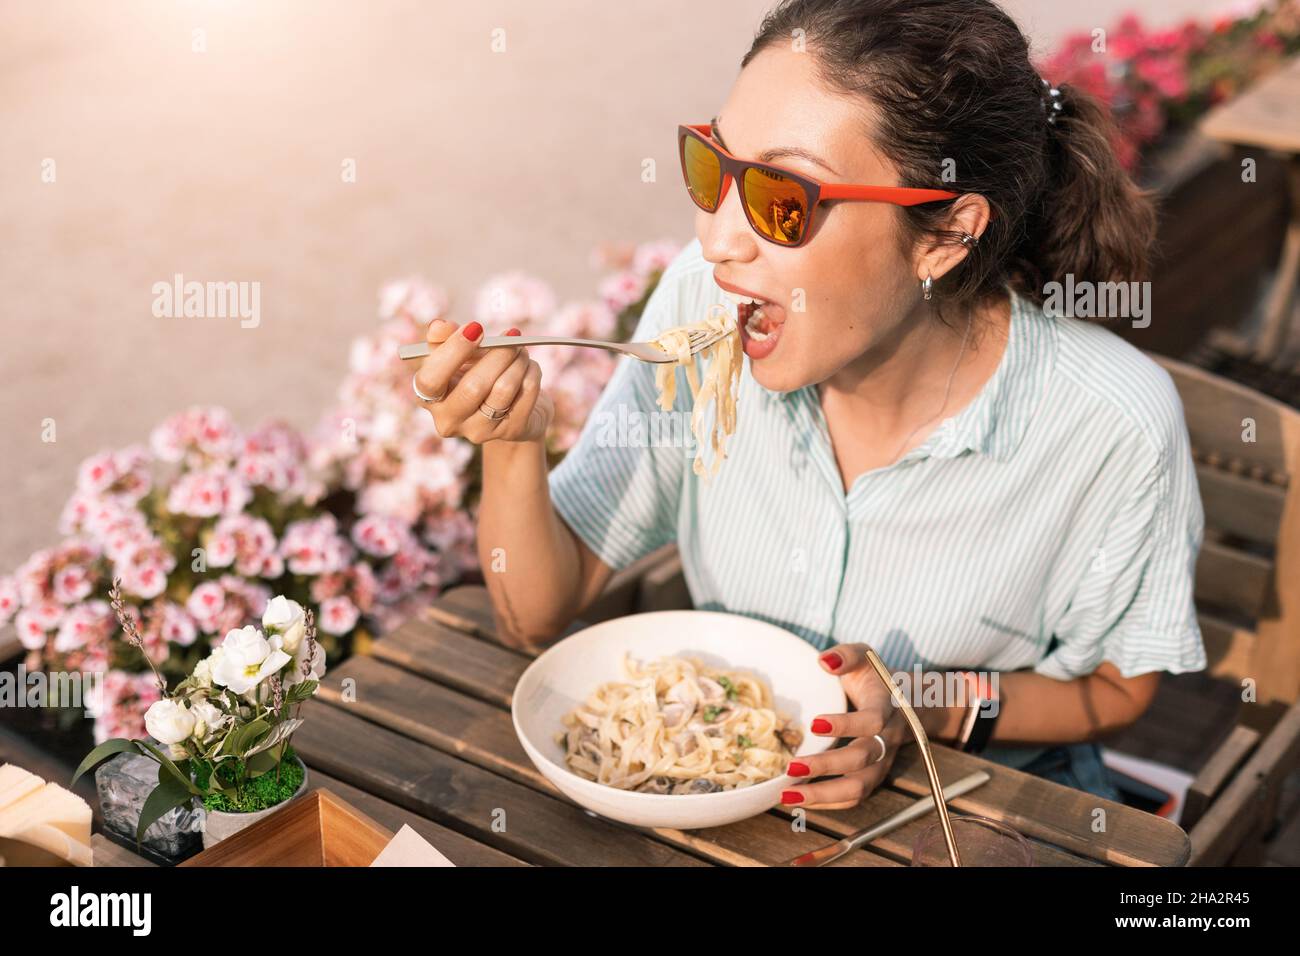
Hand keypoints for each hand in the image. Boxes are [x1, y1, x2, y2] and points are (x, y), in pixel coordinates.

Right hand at [414, 319, 553, 443]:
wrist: (510, 409)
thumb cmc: (477, 374)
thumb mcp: (459, 355)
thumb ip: (445, 339)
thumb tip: (438, 327)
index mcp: (428, 398)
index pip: (430, 380)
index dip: (453, 351)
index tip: (476, 328)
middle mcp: (449, 420)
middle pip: (473, 387)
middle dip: (497, 354)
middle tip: (512, 336)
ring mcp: (479, 431)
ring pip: (503, 389)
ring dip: (518, 361)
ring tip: (521, 350)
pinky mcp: (511, 432)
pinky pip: (526, 393)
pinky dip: (532, 372)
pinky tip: (530, 367)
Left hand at [780, 643, 904, 809]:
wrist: (905, 703)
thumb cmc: (875, 678)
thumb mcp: (864, 657)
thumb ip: (846, 655)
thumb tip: (823, 661)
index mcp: (886, 707)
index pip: (872, 721)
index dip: (846, 724)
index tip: (814, 723)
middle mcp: (886, 738)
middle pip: (862, 759)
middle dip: (826, 765)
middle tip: (791, 766)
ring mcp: (881, 762)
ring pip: (858, 787)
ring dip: (823, 794)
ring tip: (788, 795)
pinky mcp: (872, 776)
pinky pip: (854, 797)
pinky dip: (827, 803)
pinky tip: (799, 799)